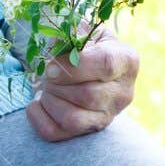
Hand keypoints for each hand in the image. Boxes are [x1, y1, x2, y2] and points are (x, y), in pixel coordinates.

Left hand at [26, 26, 138, 142]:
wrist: (91, 72)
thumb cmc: (88, 48)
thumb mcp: (86, 32)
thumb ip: (72, 33)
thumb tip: (55, 42)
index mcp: (127, 61)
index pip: (105, 64)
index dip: (74, 66)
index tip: (51, 65)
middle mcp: (123, 93)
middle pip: (87, 95)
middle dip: (58, 83)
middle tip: (47, 73)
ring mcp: (106, 117)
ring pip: (72, 118)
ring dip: (50, 99)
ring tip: (47, 86)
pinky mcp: (86, 132)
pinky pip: (54, 132)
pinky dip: (37, 116)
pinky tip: (39, 101)